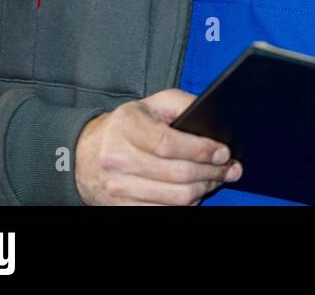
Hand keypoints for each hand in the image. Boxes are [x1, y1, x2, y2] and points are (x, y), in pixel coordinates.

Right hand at [75, 88, 242, 204]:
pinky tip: (194, 192)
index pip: (169, 143)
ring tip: (215, 179)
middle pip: (177, 174)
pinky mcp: (120, 208)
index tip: (223, 152)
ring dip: (203, 190)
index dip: (201, 150)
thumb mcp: (151, 104)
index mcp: (126, 127)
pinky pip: (162, 211)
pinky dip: (185, 205)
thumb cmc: (126, 126)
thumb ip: (182, 104)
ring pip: (174, 198)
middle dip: (211, 172)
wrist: (85, 154)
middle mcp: (118, 159)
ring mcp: (117, 188)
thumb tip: (212, 118)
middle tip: (229, 168)